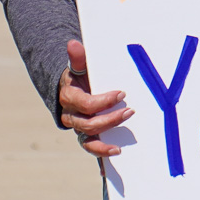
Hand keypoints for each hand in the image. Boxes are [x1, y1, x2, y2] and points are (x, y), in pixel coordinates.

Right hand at [58, 40, 132, 158]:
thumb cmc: (80, 76)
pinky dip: (101, 154)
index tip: (121, 94)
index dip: (103, 102)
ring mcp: (78, 128)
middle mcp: (71, 116)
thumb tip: (73, 44)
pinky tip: (115, 155)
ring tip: (123, 142)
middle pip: (88, 124)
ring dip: (105, 142)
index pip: (85, 104)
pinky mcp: (86, 136)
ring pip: (88, 139)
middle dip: (110, 119)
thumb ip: (78, 58)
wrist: (73, 89)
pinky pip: (91, 148)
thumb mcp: (79, 66)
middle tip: (130, 112)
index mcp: (69, 98)